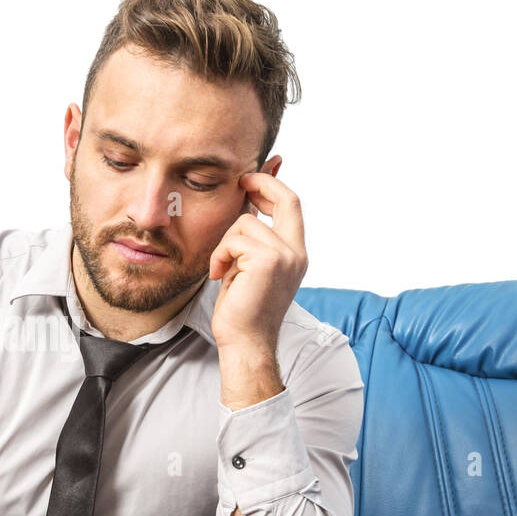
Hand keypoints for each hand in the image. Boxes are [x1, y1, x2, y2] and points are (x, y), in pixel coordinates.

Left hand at [208, 171, 307, 354]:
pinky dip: (220, 255)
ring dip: (225, 244)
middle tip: (241, 181)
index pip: (292, 206)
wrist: (245, 341)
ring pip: (245, 223)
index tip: (256, 174)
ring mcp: (285, 255)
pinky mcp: (268, 260)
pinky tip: (222, 276)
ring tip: (224, 269)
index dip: (274, 185)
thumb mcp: (249, 267)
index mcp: (294, 253)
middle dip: (261, 182)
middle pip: (286, 198)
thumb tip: (245, 209)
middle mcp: (296, 252)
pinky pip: (233, 240)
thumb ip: (252, 240)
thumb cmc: (242, 310)